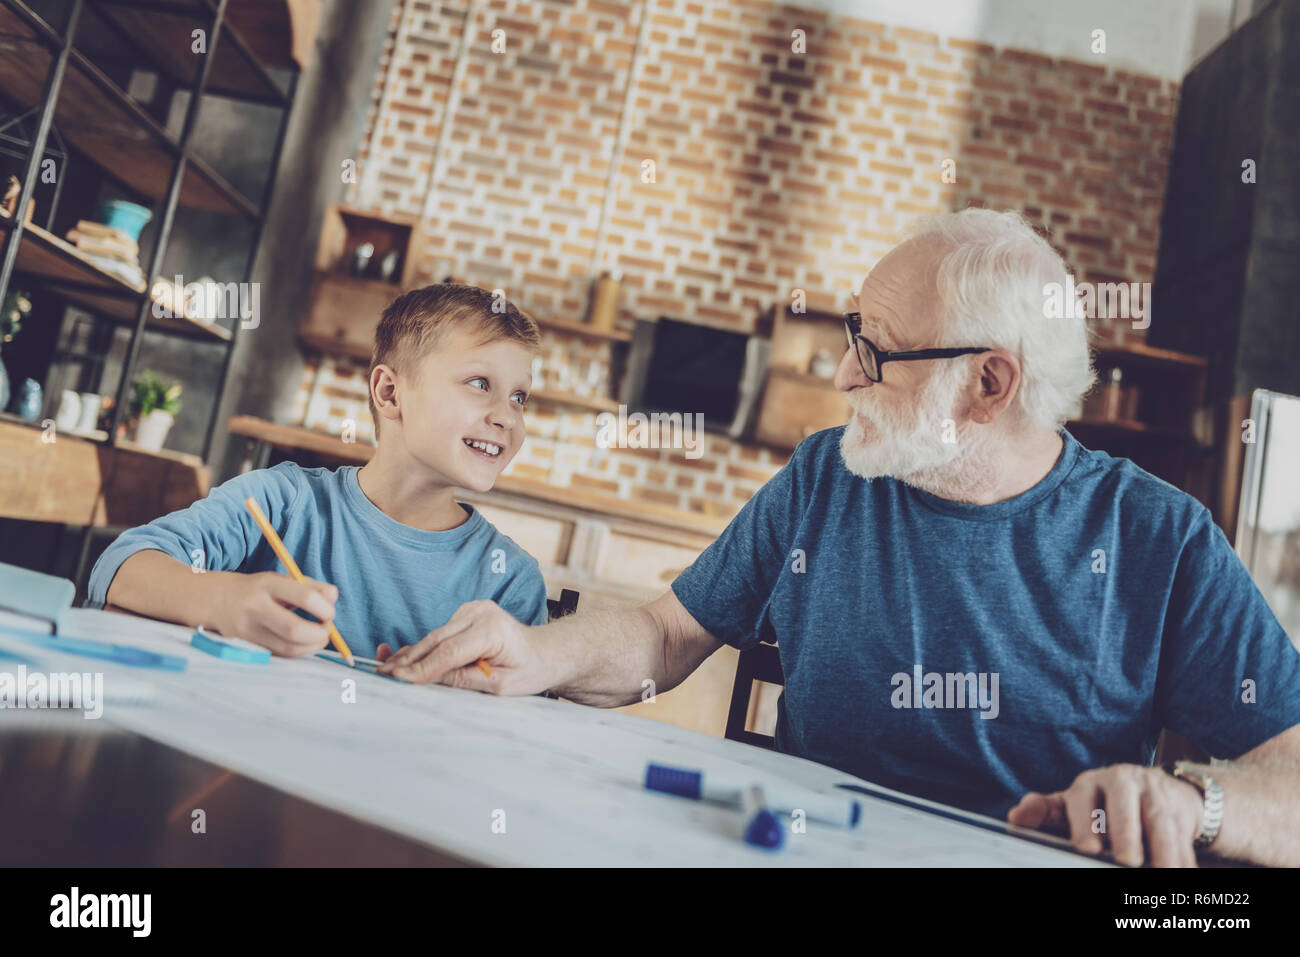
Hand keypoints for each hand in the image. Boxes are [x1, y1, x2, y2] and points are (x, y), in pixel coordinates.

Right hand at [206, 571, 336, 657]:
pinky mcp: (246, 646)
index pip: (306, 597)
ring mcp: (248, 629)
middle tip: (326, 630)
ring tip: (318, 637)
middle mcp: (255, 606)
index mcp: (268, 584)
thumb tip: (333, 598)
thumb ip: (312, 586)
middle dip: (320, 634)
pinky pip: (280, 655)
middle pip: (295, 629)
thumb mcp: (282, 579)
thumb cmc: (259, 589)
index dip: (325, 609)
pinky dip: (297, 651)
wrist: (215, 599)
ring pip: (288, 648)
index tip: (329, 613)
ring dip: (312, 647)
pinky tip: (301, 643)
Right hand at [377, 599, 548, 693]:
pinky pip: (439, 634)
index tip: (400, 680)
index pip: (450, 651)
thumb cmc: (530, 669)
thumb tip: (429, 679)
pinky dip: (422, 647)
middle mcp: (480, 612)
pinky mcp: (465, 614)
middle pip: (437, 641)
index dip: (423, 668)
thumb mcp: (501, 685)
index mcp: (492, 628)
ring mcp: (472, 610)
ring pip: (434, 636)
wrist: (545, 651)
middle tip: (383, 676)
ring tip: (384, 669)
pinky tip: (399, 657)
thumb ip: (465, 680)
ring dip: (411, 654)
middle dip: (409, 661)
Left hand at [1007, 763, 1202, 866]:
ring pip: (1159, 818)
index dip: (1084, 822)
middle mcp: (1122, 781)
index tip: (1087, 849)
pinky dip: (1185, 855)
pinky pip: (1183, 832)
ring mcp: (1152, 791)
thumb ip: (1045, 811)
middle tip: (1126, 860)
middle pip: (1124, 803)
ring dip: (1164, 848)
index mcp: (1089, 783)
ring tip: (1165, 873)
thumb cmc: (1102, 803)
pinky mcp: (1178, 806)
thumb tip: (1016, 818)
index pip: (1082, 799)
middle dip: (1125, 831)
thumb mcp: (1072, 804)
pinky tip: (1186, 872)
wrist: (1153, 787)